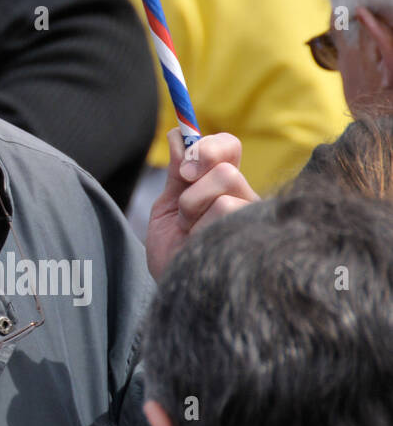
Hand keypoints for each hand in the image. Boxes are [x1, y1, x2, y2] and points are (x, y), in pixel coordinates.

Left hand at [146, 129, 258, 279]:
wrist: (175, 290)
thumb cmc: (173, 252)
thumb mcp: (166, 208)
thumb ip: (175, 173)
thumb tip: (178, 134)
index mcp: (223, 185)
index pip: (229, 147)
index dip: (209, 146)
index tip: (184, 168)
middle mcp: (245, 198)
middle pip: (225, 170)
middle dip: (191, 192)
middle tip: (183, 216)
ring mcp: (255, 218)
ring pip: (225, 192)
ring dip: (195, 213)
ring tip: (193, 236)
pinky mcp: (259, 237)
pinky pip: (228, 213)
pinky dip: (204, 229)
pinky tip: (204, 247)